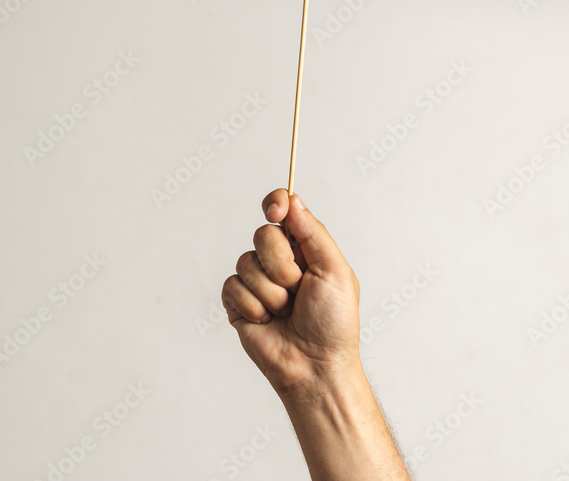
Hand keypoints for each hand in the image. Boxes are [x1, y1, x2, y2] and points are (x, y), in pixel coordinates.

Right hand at [221, 189, 360, 395]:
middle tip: (297, 288)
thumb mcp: (335, 271)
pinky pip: (232, 286)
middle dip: (281, 264)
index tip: (275, 211)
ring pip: (246, 262)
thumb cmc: (334, 323)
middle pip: (263, 235)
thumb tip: (293, 201)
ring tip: (286, 311)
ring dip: (270, 292)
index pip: (284, 210)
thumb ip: (313, 233)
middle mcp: (279, 260)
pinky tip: (267, 321)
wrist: (314, 366)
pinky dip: (253, 306)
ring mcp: (257, 281)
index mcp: (305, 248)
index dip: (276, 204)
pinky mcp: (238, 302)